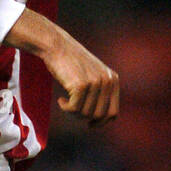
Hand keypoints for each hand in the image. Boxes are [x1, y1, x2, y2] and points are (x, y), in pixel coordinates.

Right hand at [6, 9, 118, 124]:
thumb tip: (96, 120)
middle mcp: (107, 81)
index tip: (89, 124)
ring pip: (86, 114)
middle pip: (99, 116)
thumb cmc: (70, 62)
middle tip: (72, 111)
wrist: (57, 46)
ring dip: (73, 113)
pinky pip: (74, 109)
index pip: (113, 113)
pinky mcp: (81, 85)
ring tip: (65, 102)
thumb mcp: (92, 75)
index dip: (101, 122)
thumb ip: (99, 93)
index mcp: (113, 80)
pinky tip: (60, 100)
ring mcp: (95, 83)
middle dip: (84, 118)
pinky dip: (65, 108)